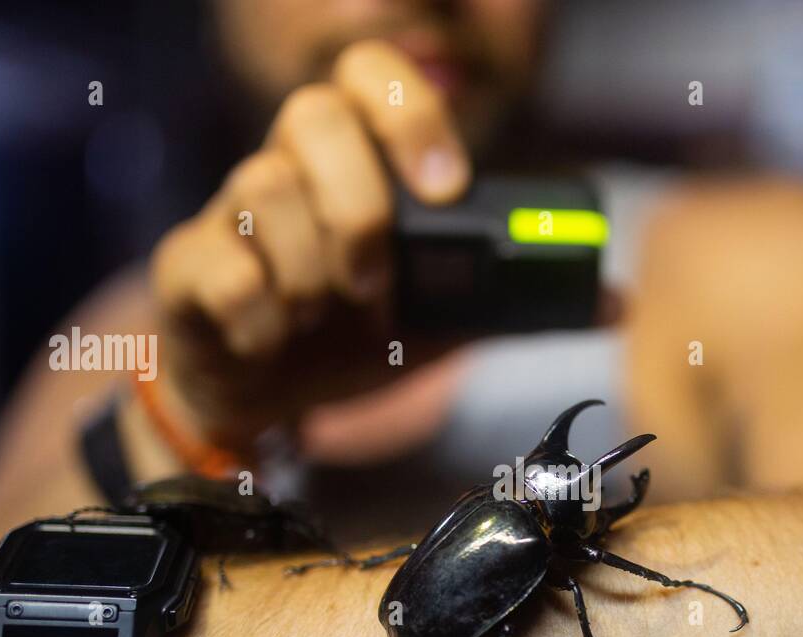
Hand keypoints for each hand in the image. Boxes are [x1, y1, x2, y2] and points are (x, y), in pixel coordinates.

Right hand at [150, 39, 470, 449]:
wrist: (265, 396)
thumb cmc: (349, 339)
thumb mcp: (438, 324)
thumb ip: (511, 306)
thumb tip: (614, 303)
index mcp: (353, 164)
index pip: (369, 74)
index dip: (410, 112)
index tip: (447, 188)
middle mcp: (289, 168)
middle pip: (311, 113)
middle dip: (359, 204)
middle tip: (375, 281)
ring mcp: (232, 215)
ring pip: (262, 185)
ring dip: (309, 268)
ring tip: (321, 316)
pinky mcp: (188, 269)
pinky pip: (218, 265)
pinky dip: (256, 313)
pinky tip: (270, 339)